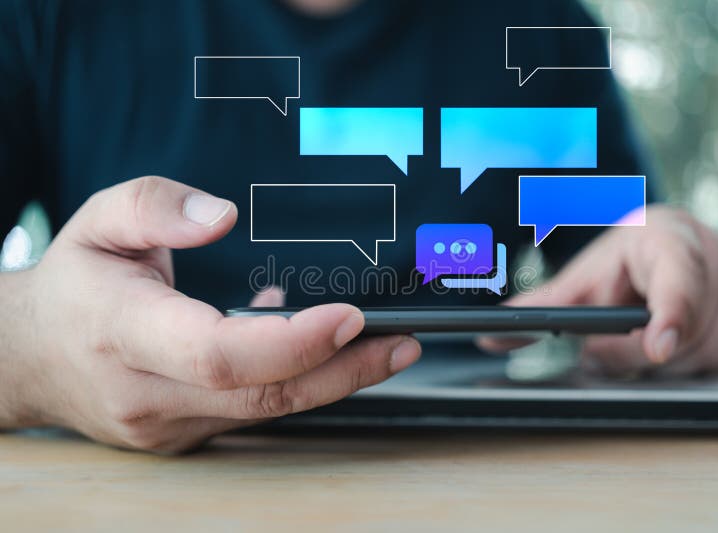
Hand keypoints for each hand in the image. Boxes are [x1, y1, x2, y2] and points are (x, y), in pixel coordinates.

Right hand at [1, 176, 419, 451]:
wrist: (28, 356)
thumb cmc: (74, 283)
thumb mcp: (98, 221)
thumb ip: (156, 206)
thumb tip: (221, 215)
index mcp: (126, 331)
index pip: (219, 352)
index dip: (293, 341)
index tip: (351, 315)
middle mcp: (149, 391)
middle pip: (262, 395)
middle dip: (343, 371)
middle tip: (402, 343)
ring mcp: (167, 423)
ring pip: (265, 411)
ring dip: (333, 382)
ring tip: (388, 350)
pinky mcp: (184, 432)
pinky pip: (251, 411)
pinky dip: (295, 382)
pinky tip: (326, 351)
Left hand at [479, 206, 717, 376]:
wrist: (661, 245)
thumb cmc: (620, 263)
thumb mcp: (579, 280)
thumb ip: (539, 308)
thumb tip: (489, 336)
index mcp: (667, 235)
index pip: (679, 276)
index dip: (671, 315)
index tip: (656, 349)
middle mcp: (715, 253)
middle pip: (686, 330)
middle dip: (639, 353)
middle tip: (608, 349)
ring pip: (709, 352)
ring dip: (666, 363)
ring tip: (639, 342)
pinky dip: (696, 363)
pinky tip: (671, 344)